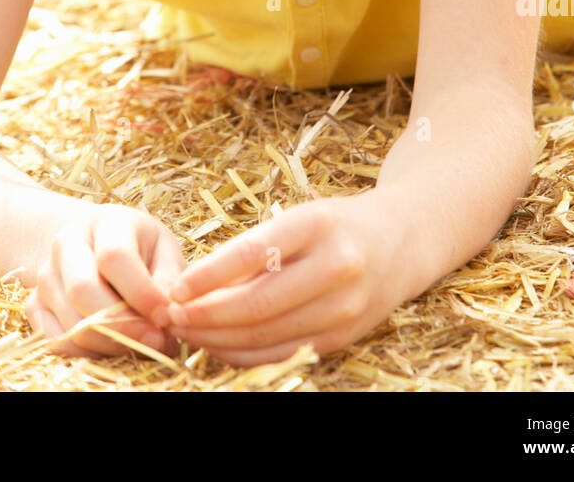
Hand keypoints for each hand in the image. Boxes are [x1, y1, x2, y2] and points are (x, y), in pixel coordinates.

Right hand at [24, 203, 187, 358]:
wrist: (93, 243)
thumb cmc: (138, 246)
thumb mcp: (162, 248)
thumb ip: (169, 278)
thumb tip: (167, 316)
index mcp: (104, 221)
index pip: (114, 256)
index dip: (141, 292)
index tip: (166, 316)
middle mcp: (67, 244)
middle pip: (83, 290)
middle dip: (123, 324)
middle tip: (155, 340)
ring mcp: (45, 275)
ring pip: (71, 322)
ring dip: (111, 344)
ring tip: (140, 343)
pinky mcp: (34, 305)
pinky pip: (57, 341)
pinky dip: (89, 353)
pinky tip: (114, 345)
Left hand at [152, 189, 408, 365]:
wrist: (402, 240)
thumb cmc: (336, 224)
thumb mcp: (299, 218)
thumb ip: (255, 250)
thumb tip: (195, 288)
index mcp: (318, 224)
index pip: (253, 253)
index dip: (209, 275)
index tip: (176, 288)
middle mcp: (336, 266)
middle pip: (257, 303)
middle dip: (206, 315)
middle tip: (171, 316)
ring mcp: (344, 307)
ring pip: (267, 336)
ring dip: (219, 339)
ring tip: (187, 331)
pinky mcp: (344, 336)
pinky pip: (283, 353)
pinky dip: (245, 355)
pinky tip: (219, 345)